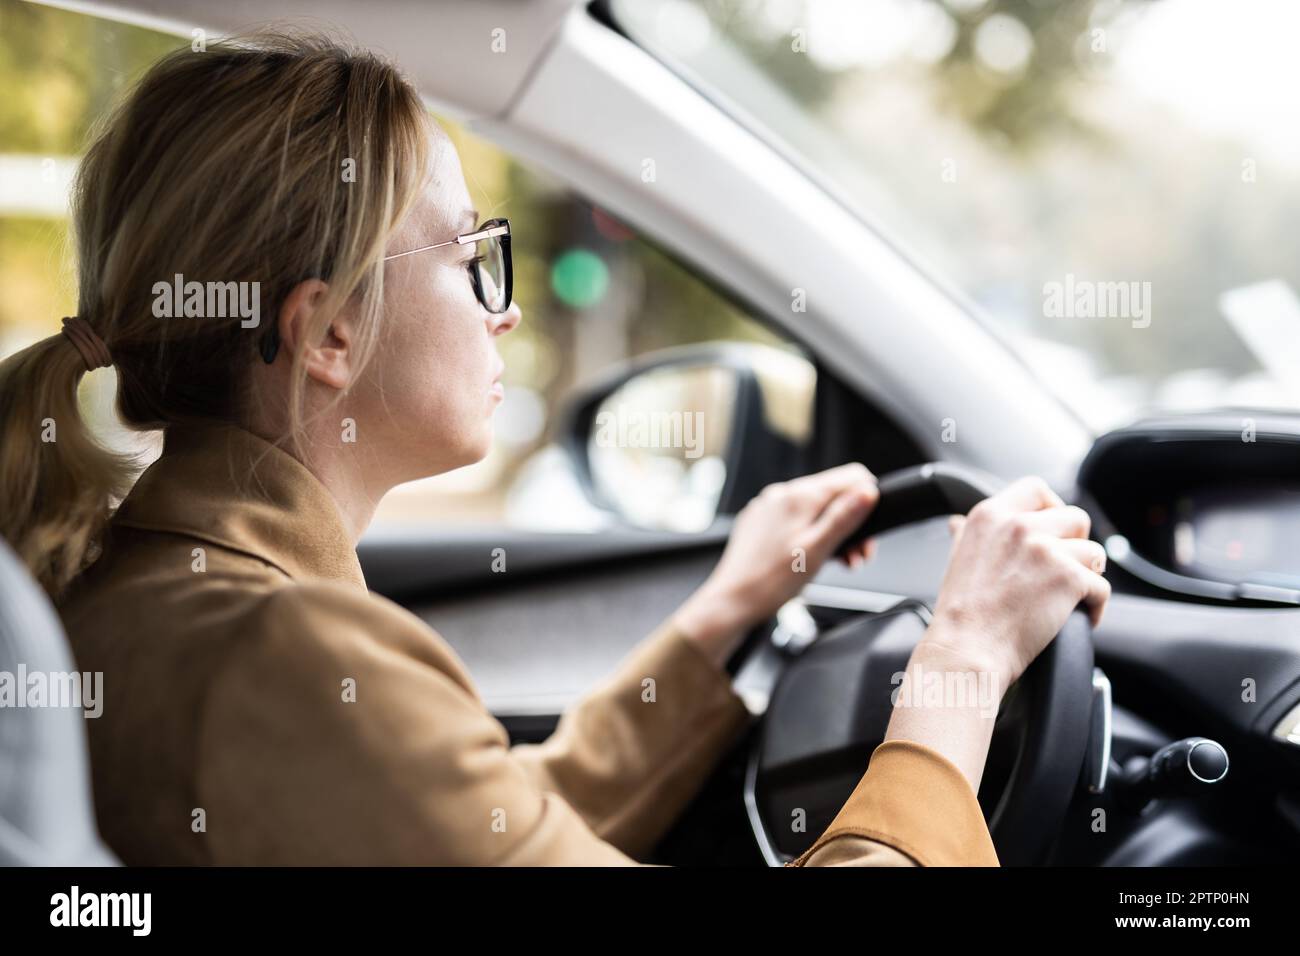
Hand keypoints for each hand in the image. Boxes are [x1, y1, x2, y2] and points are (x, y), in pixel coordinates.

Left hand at [672, 463, 879, 666]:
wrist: (732, 601)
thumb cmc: (771, 582)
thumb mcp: (817, 550)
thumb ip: (843, 517)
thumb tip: (868, 489)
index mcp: (798, 497)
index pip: (849, 476)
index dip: (867, 500)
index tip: (869, 531)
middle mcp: (781, 494)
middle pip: (832, 495)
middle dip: (851, 523)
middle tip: (856, 556)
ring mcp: (768, 507)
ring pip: (814, 509)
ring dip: (832, 532)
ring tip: (837, 561)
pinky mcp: (760, 522)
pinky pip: (794, 519)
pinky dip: (810, 534)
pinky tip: (810, 559)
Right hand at [923, 476, 1110, 686]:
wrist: (966, 649)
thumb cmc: (959, 613)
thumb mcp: (956, 558)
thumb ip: (965, 534)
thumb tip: (957, 524)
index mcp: (990, 516)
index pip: (1036, 489)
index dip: (1052, 508)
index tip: (1054, 530)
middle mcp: (1018, 525)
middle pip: (1074, 517)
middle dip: (1075, 543)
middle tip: (1064, 568)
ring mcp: (1045, 550)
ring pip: (1093, 552)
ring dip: (1088, 574)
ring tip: (1071, 596)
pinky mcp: (1069, 578)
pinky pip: (1101, 586)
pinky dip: (1096, 605)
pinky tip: (1081, 616)